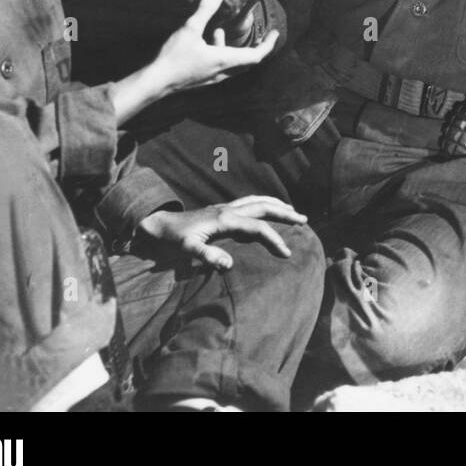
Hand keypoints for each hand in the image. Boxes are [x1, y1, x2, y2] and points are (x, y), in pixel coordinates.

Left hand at [136, 195, 307, 269]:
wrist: (161, 224)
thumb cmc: (174, 239)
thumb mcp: (187, 249)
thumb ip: (207, 256)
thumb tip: (230, 265)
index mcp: (226, 219)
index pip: (258, 227)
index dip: (274, 239)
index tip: (287, 253)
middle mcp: (229, 209)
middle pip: (264, 207)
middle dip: (285, 213)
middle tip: (304, 220)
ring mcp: (226, 206)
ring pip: (258, 200)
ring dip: (277, 204)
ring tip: (293, 210)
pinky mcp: (223, 208)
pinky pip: (250, 201)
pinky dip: (264, 202)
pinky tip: (267, 207)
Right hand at [151, 0, 277, 93]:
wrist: (155, 83)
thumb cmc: (174, 57)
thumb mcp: (191, 28)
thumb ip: (207, 7)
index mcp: (225, 60)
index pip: (256, 55)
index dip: (268, 44)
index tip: (275, 34)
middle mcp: (222, 72)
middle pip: (247, 61)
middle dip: (255, 47)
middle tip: (259, 35)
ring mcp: (212, 78)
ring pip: (232, 64)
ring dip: (232, 48)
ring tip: (219, 30)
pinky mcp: (201, 79)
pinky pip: (219, 66)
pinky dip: (218, 52)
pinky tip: (203, 41)